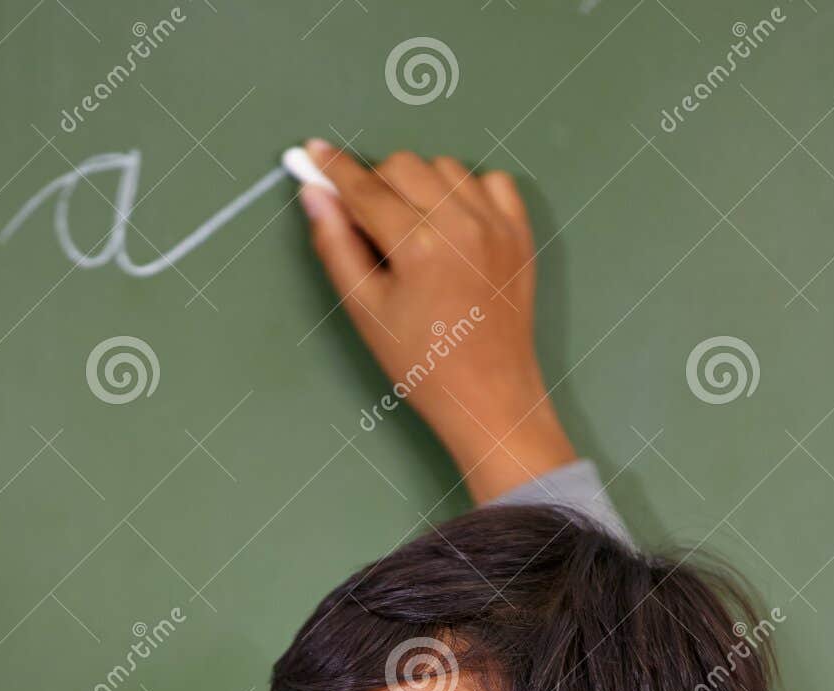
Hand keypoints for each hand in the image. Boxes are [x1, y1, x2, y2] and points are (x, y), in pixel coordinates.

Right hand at [298, 139, 576, 503]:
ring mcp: (496, 223)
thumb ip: (337, 248)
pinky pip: (490, 181)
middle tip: (371, 225)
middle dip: (378, 184)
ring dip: (420, 185)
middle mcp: (461, 222)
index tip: (313, 153)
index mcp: (419, 245)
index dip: (335, 170)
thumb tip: (315, 196)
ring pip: (445, 168)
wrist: (488, 394)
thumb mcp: (366, 312)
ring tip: (415, 230)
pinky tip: (454, 226)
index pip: (366, 189)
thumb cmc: (420, 363)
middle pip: (404, 166)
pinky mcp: (520, 230)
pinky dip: (466, 191)